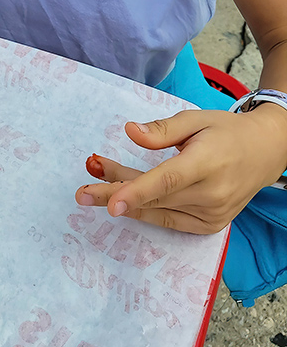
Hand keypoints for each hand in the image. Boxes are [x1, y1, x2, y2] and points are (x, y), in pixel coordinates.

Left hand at [75, 106, 286, 233]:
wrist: (265, 153)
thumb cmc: (226, 132)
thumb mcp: (196, 119)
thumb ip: (162, 130)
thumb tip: (129, 132)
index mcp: (208, 162)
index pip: (168, 180)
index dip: (137, 191)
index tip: (111, 204)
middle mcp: (211, 194)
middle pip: (154, 197)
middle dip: (115, 191)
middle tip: (81, 192)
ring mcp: (212, 215)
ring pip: (158, 210)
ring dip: (125, 197)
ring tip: (96, 183)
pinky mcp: (210, 226)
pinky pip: (169, 220)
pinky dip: (146, 208)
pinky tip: (125, 196)